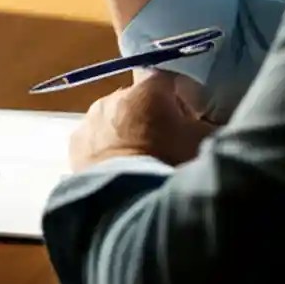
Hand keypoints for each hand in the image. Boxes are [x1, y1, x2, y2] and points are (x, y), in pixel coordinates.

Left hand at [69, 71, 216, 171]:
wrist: (130, 203)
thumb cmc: (172, 166)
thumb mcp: (203, 144)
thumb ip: (208, 127)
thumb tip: (209, 125)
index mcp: (149, 89)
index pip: (170, 80)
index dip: (183, 99)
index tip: (191, 120)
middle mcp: (115, 96)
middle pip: (139, 100)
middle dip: (153, 117)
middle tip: (167, 145)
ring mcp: (91, 119)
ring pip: (114, 119)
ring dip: (126, 132)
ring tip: (141, 162)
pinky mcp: (75, 144)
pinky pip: (95, 140)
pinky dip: (105, 150)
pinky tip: (118, 171)